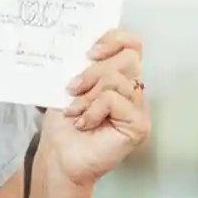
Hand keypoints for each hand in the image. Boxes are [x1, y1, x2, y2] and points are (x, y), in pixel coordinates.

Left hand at [37, 29, 150, 187]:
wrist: (59, 157)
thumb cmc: (63, 124)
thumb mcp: (69, 85)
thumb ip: (82, 65)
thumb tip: (82, 42)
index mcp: (118, 76)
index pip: (132, 44)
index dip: (114, 39)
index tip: (88, 52)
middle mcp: (133, 90)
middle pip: (128, 58)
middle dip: (94, 71)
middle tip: (73, 89)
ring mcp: (138, 108)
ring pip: (119, 79)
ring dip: (89, 94)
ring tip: (75, 111)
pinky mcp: (138, 125)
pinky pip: (116, 100)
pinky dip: (94, 109)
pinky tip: (84, 123)